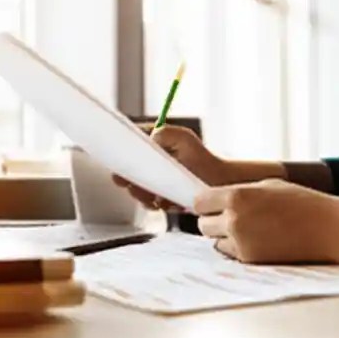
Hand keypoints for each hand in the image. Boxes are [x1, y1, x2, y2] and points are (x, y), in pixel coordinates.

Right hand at [112, 125, 231, 210]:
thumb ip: (166, 133)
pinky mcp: (159, 196)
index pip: (128, 145)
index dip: (120, 154)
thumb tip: (150, 138)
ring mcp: (153, 179)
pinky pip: (147, 202)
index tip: (120, 164)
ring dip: (142, 194)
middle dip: (129, 180)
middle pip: (126, 170)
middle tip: (135, 185)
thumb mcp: (185, 140)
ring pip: (135, 188)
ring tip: (154, 196)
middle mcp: (151, 161)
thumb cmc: (204, 160)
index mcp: (153, 143)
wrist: (218, 184)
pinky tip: (163, 203)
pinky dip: (153, 204)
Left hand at [193, 179, 338, 263]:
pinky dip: (238, 249)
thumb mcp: (267, 185)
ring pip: (214, 242)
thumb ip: (239, 192)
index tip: (214, 205)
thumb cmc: (301, 202)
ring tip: (249, 230)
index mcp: (237, 195)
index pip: (199, 202)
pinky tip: (258, 241)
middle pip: (202, 224)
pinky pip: (230, 255)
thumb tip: (215, 199)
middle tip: (231, 219)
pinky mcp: (250, 260)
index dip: (206, 204)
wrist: (328, 229)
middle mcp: (234, 219)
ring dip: (224, 237)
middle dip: (214, 221)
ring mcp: (241, 242)